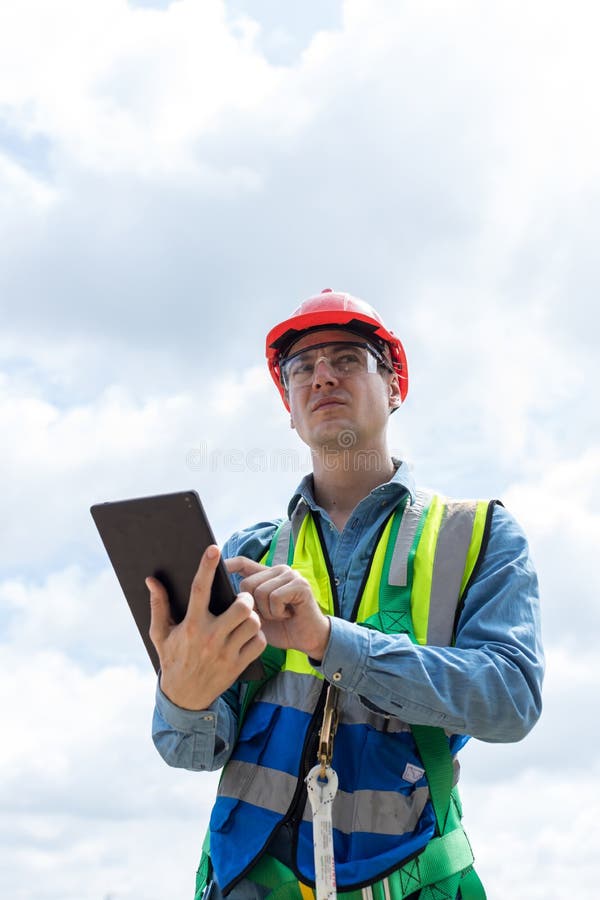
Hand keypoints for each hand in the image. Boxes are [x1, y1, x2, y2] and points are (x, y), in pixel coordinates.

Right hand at [147, 545, 266, 709]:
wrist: (184, 698)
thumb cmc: (172, 659)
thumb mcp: (160, 633)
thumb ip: (158, 605)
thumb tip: (152, 580)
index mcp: (191, 625)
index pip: (200, 590)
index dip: (206, 567)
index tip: (213, 549)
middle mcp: (210, 638)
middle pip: (241, 607)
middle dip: (245, 598)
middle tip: (240, 599)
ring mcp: (226, 653)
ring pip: (253, 623)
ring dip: (252, 617)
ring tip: (244, 617)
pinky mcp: (238, 665)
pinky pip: (259, 643)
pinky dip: (257, 637)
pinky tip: (248, 635)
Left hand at [225, 557, 330, 659]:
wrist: (308, 639)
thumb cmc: (282, 628)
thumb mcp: (258, 615)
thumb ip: (246, 604)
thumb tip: (227, 600)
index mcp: (267, 575)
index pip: (244, 563)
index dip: (229, 564)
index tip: (215, 565)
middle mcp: (279, 570)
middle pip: (248, 583)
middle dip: (253, 606)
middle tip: (269, 615)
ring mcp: (291, 575)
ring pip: (260, 591)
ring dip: (267, 612)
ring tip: (280, 615)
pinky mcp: (300, 584)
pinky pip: (275, 597)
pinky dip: (278, 612)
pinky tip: (288, 615)